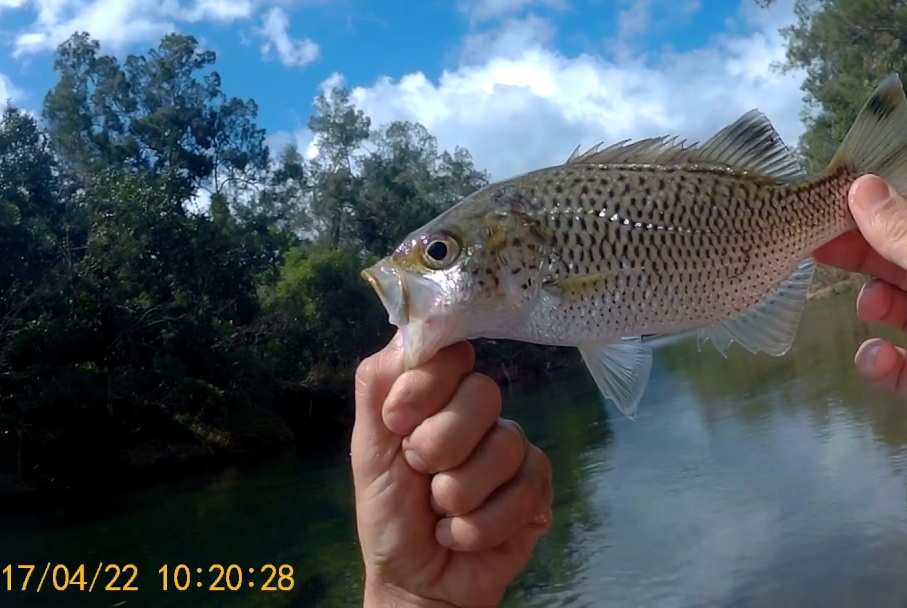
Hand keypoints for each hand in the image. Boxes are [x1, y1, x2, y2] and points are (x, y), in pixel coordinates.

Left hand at [351, 335, 552, 607]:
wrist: (414, 580)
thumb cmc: (390, 512)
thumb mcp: (368, 446)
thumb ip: (380, 382)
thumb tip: (413, 327)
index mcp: (438, 393)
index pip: (452, 352)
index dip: (425, 386)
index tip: (398, 422)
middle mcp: (480, 413)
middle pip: (483, 393)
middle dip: (439, 447)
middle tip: (421, 474)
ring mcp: (513, 448)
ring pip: (504, 445)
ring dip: (458, 496)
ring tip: (441, 513)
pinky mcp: (537, 487)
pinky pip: (526, 487)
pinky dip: (481, 525)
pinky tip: (463, 535)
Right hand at [813, 175, 906, 511]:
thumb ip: (903, 231)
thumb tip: (861, 185)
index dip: (884, 209)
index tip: (833, 206)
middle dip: (868, 254)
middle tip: (819, 249)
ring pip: (899, 306)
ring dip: (876, 304)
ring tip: (869, 312)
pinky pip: (895, 360)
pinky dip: (880, 358)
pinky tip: (878, 360)